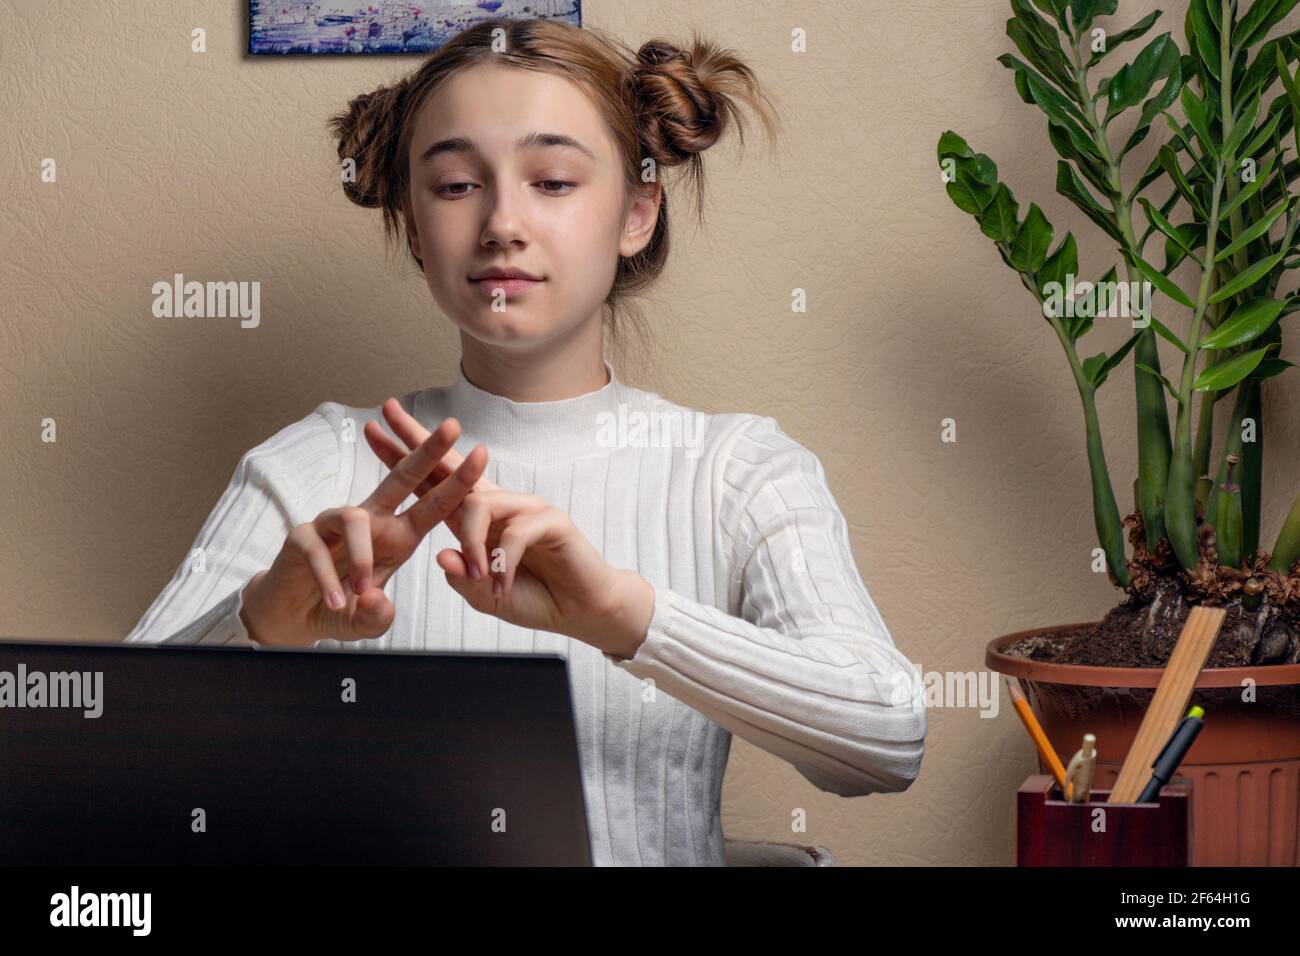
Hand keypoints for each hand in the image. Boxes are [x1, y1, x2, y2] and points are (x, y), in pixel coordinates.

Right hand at [241, 417, 486, 645]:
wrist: (294, 617)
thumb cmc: (342, 605)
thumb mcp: (369, 618)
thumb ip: (378, 614)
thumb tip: (377, 600)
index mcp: (399, 534)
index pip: (433, 503)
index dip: (456, 481)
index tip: (481, 453)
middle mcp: (371, 521)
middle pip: (401, 477)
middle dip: (427, 451)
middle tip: (453, 426)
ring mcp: (334, 525)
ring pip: (353, 517)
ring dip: (362, 556)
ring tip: (362, 590)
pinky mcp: (303, 537)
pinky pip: (317, 548)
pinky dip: (327, 577)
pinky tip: (335, 599)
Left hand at [366, 404, 654, 658]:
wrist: (581, 612)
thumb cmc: (534, 598)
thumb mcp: (484, 594)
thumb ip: (461, 577)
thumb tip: (442, 555)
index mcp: (476, 519)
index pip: (434, 482)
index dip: (404, 457)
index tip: (371, 432)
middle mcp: (499, 505)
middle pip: (452, 464)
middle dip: (418, 438)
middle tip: (388, 411)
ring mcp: (526, 508)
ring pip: (480, 508)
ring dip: (472, 545)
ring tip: (479, 577)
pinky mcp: (551, 520)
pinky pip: (514, 534)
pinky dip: (503, 563)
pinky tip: (503, 582)